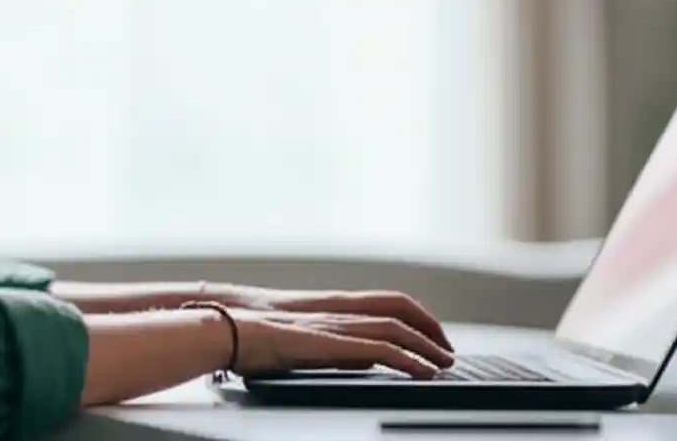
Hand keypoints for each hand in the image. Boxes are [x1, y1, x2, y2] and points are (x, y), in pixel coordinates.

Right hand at [227, 307, 454, 377]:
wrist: (227, 329)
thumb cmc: (253, 339)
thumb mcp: (302, 342)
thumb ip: (333, 348)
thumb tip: (361, 362)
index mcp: (332, 308)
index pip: (386, 303)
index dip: (415, 316)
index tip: (432, 336)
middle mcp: (340, 311)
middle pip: (400, 311)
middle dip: (430, 330)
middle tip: (448, 352)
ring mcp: (337, 325)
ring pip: (397, 329)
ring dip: (427, 346)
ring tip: (445, 364)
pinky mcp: (333, 342)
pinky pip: (382, 350)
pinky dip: (408, 360)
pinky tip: (422, 374)